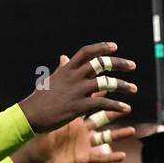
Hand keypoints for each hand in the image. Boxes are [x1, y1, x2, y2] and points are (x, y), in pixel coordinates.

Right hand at [18, 43, 136, 133]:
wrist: (29, 115)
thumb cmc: (39, 99)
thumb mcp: (51, 79)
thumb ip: (62, 69)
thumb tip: (64, 58)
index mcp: (67, 69)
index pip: (87, 52)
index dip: (102, 47)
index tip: (114, 46)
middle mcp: (74, 77)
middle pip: (101, 64)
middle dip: (119, 63)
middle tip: (132, 66)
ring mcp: (77, 91)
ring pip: (106, 83)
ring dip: (123, 85)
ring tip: (133, 89)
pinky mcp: (79, 106)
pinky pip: (103, 104)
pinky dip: (117, 105)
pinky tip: (126, 108)